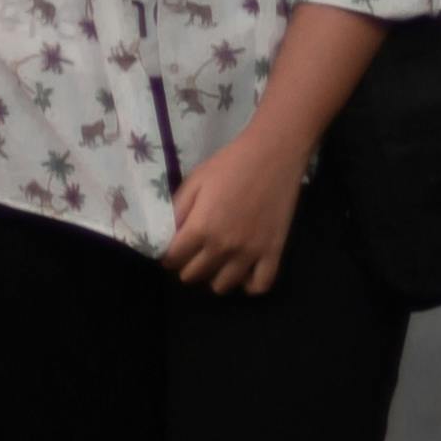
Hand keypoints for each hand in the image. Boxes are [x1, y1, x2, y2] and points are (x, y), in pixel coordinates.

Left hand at [162, 122, 307, 295]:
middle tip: (195, 251)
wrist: (274, 154)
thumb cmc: (229, 165)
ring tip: (217, 261)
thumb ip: (176, 212)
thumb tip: (166, 237)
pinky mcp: (274, 251)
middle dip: (188, 265)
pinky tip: (243, 271)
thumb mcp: (194, 183)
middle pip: (193, 276)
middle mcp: (223, 246)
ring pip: (222, 286)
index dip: (168, 255)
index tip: (174, 247)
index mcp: (200, 228)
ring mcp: (250, 252)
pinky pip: (260, 285)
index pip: (171, 260)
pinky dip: (249, 285)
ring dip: (214, 276)